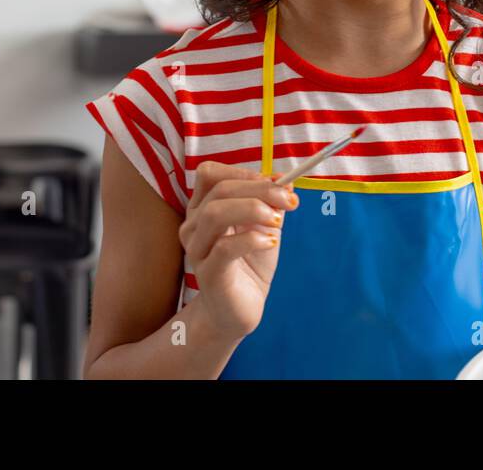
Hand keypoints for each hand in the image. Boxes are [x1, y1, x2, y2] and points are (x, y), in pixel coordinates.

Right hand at [179, 161, 299, 341]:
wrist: (239, 310)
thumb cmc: (249, 264)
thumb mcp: (264, 226)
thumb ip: (271, 203)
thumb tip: (287, 180)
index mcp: (202, 208)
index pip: (210, 173)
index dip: (244, 172)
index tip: (277, 182)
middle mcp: (193, 226)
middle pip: (219, 190)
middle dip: (259, 189)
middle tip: (289, 199)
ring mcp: (197, 250)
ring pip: (214, 213)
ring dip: (252, 208)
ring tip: (277, 221)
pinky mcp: (208, 275)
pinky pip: (224, 248)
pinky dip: (251, 239)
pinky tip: (270, 243)